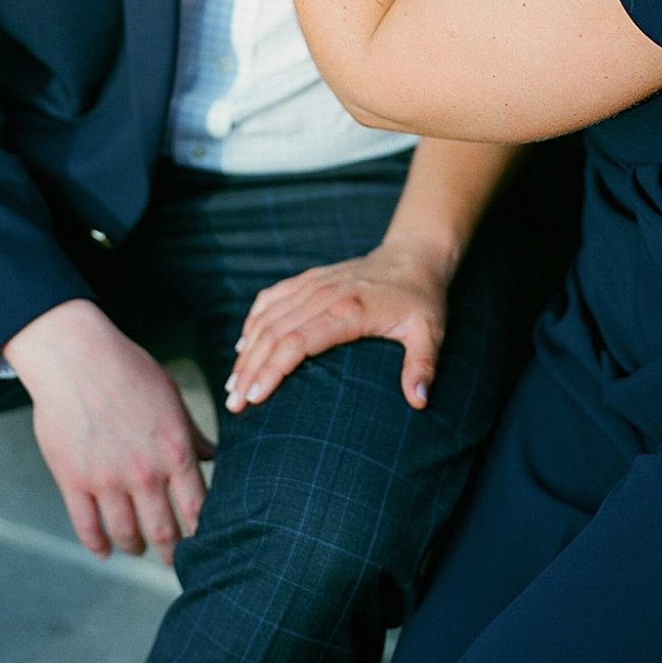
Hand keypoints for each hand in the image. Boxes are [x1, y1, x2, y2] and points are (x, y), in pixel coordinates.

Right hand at [4, 299, 213, 565]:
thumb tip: (213, 456)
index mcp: (174, 450)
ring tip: (139, 549)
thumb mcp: (171, 396)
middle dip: (173, 552)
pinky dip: (98, 546)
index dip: (204, 532)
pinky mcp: (74, 482)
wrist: (75, 356)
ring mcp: (107, 480)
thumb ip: (191, 433)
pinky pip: (88, 528)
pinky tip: (105, 551)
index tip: (206, 542)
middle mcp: (144, 472)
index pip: (198, 507)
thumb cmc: (128, 368)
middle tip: (177, 562)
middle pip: (164, 530)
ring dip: (136, 547)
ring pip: (127, 534)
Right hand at [225, 244, 450, 413]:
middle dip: (250, 369)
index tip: (254, 398)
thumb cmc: (421, 299)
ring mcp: (313, 284)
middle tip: (233, 404)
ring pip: (268, 317)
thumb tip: (419, 402)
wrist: (413, 257)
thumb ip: (422, 365)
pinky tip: (243, 343)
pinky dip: (254, 320)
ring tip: (231, 384)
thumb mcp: (430, 331)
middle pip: (274, 333)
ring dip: (247, 350)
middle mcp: (324, 294)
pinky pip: (273, 298)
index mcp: (348, 309)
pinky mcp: (310, 279)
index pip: (298, 341)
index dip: (272, 369)